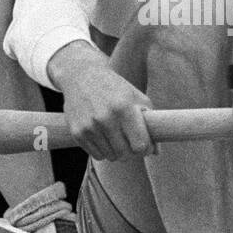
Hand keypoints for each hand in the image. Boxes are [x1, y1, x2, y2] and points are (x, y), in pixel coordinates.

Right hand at [49, 41, 154, 160]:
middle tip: (132, 143)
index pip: (140, 145)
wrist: (82, 76)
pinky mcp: (77, 133)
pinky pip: (97, 155)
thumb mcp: (137, 98)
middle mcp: (105, 119)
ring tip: (117, 137)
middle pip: (125, 154)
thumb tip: (156, 152)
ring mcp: (89, 127)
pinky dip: (103, 150)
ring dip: (117, 151)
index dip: (146, 148)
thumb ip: (150, 123)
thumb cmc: (116, 88)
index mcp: (124, 108)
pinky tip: (104, 136)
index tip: (146, 144)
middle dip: (132, 151)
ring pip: (111, 157)